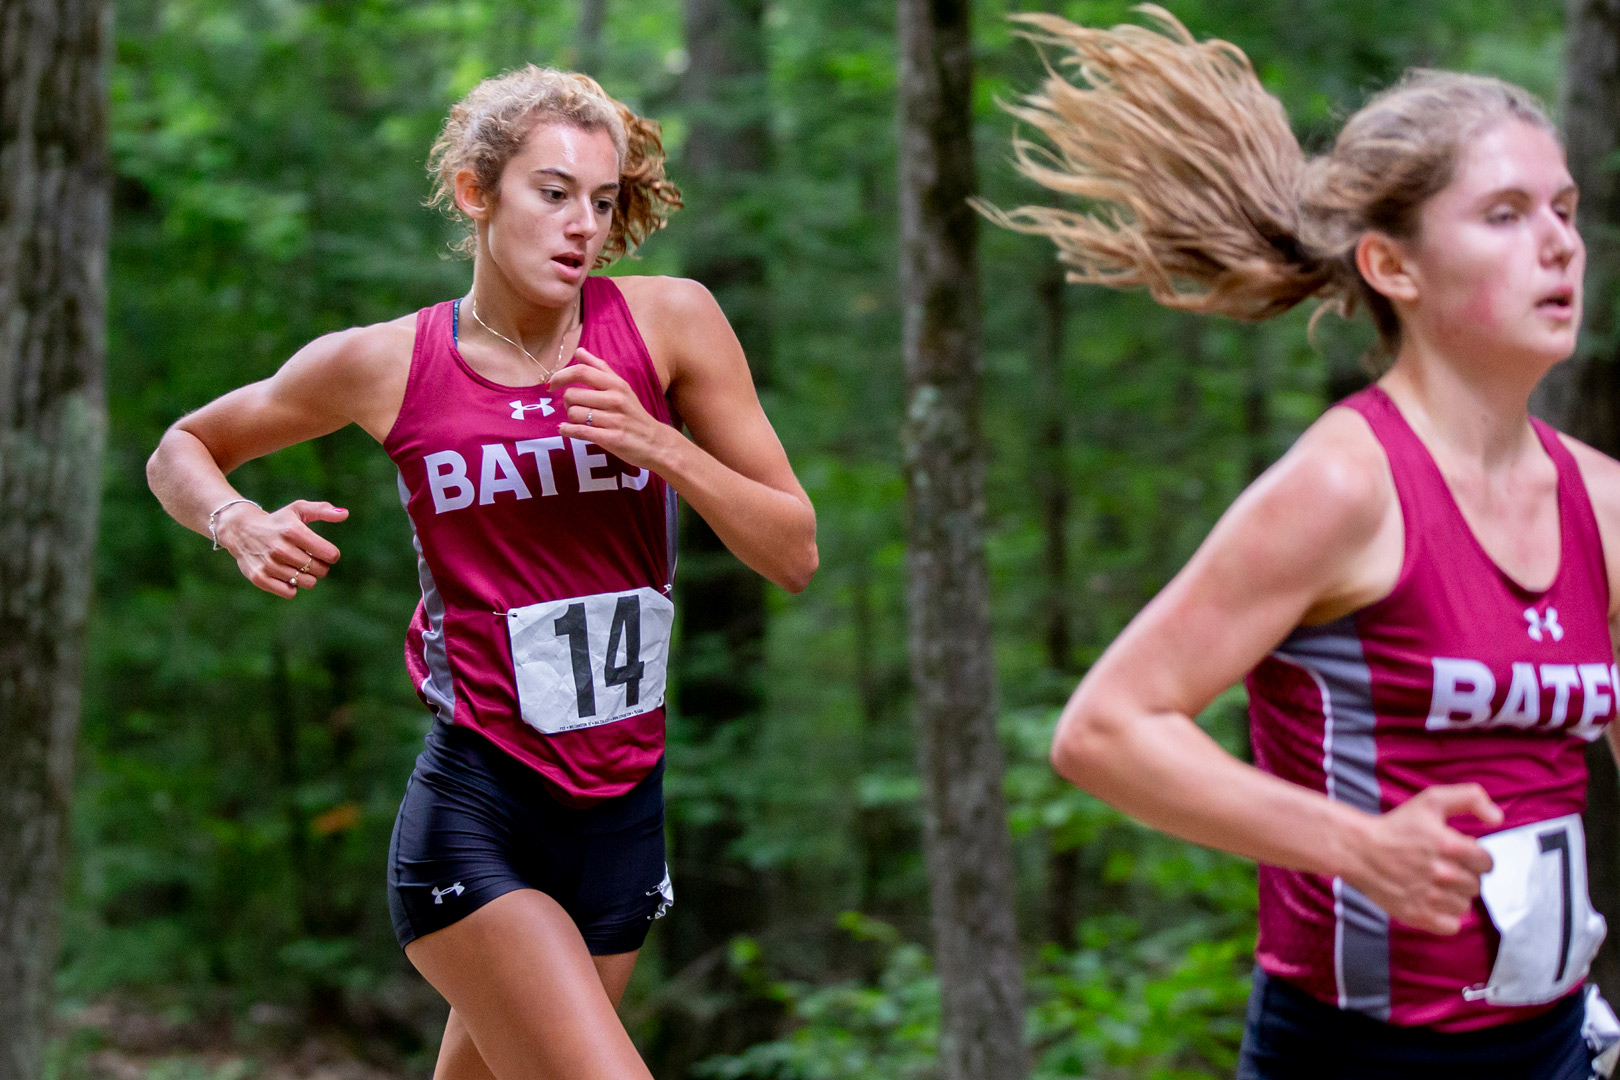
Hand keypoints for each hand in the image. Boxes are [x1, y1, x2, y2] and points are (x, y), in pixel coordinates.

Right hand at [217, 499, 346, 598]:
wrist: (241, 530)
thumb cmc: (278, 521)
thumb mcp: (299, 510)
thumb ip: (323, 510)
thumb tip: (345, 514)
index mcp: (292, 531)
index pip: (329, 554)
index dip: (331, 554)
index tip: (324, 552)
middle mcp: (280, 548)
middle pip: (320, 570)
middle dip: (320, 566)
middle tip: (310, 559)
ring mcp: (268, 564)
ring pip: (307, 582)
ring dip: (307, 576)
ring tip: (297, 566)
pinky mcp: (259, 578)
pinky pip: (290, 593)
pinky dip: (292, 587)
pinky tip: (286, 575)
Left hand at [549, 347, 671, 472]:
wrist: (655, 442)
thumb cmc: (634, 413)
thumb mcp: (621, 387)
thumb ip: (599, 368)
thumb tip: (579, 351)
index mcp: (616, 384)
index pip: (581, 372)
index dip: (561, 376)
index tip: (551, 384)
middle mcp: (615, 399)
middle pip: (573, 395)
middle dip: (568, 402)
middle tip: (575, 407)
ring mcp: (614, 420)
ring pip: (574, 413)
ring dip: (571, 418)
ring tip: (580, 420)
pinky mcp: (612, 439)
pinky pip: (579, 431)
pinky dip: (567, 430)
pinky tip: (566, 429)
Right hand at [1344, 783, 1502, 935]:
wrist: (1358, 849)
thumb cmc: (1395, 825)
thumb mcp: (1431, 800)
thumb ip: (1471, 798)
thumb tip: (1497, 818)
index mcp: (1451, 846)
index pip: (1487, 863)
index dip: (1475, 858)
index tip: (1458, 854)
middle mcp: (1444, 874)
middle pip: (1476, 885)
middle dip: (1462, 875)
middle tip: (1440, 866)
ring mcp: (1430, 897)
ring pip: (1464, 905)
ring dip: (1453, 895)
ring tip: (1433, 882)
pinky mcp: (1418, 915)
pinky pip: (1451, 925)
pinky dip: (1444, 916)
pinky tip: (1430, 900)